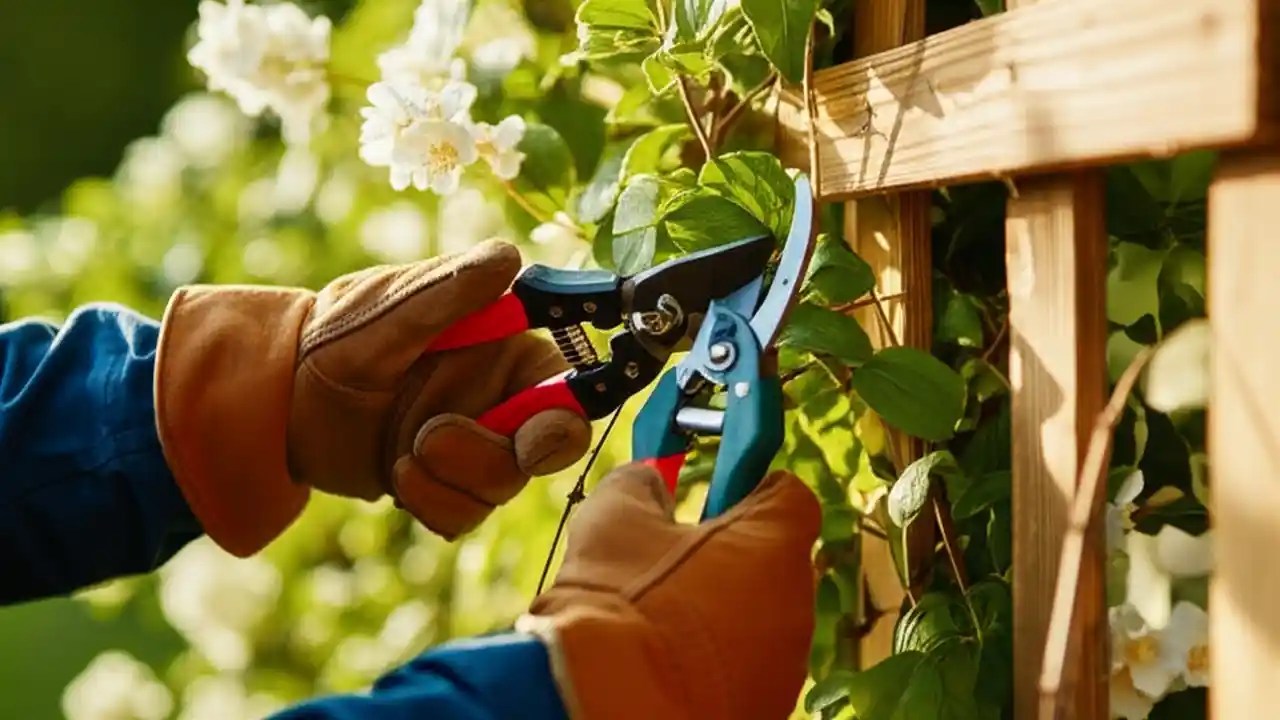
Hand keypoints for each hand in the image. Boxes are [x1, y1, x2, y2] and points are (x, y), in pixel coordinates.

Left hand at [155, 239, 592, 555]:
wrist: (279, 401)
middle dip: (485, 457)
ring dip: (446, 481)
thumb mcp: (385, 312)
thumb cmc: (330, 338)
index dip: (565, 419)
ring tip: (398, 457)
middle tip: (428, 442)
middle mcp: (501, 397)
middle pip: (541, 450)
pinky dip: (430, 503)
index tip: (534, 438)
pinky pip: (465, 515)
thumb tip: (508, 257)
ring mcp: (477, 443)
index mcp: (504, 347)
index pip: (567, 389)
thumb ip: (447, 292)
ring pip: (501, 489)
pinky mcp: (448, 483)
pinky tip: (395, 478)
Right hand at [517, 463, 819, 719]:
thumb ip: (640, 483)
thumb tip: (646, 479)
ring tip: (659, 615)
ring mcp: (786, 663)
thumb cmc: (619, 605)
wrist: (610, 708)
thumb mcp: (613, 520)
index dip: (747, 483)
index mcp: (776, 543)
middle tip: (670, 556)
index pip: (786, 490)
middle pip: (771, 558)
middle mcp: (797, 603)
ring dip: (719, 607)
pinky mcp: (767, 706)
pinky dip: (713, 655)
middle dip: (726, 552)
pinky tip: (666, 656)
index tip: (711, 489)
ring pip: (757, 614)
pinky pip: (744, 662)